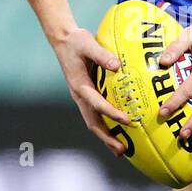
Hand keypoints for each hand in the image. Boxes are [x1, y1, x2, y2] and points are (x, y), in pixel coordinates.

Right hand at [53, 28, 131, 157]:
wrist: (64, 40)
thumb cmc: (77, 41)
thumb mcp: (88, 44)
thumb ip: (102, 55)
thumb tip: (118, 66)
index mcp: (80, 86)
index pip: (97, 104)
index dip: (112, 114)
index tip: (127, 121)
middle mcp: (80, 96)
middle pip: (93, 122)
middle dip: (107, 137)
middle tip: (122, 150)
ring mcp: (82, 98)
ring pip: (93, 122)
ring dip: (106, 136)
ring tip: (121, 150)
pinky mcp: (87, 95)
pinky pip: (96, 115)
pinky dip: (107, 126)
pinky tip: (118, 132)